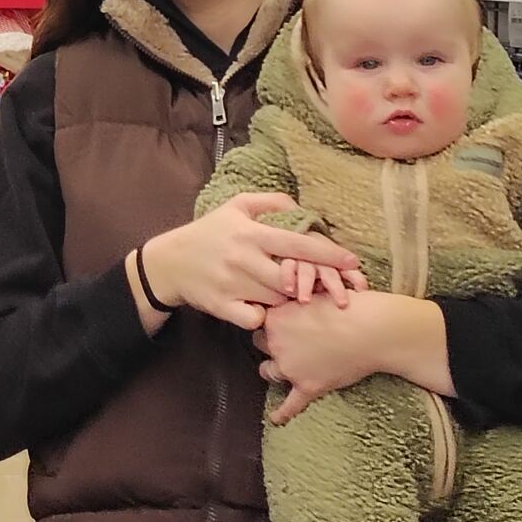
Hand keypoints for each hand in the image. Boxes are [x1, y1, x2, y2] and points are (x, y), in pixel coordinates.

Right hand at [140, 194, 362, 331]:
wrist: (169, 262)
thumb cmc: (210, 232)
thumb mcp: (237, 206)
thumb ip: (272, 202)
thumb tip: (302, 209)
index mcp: (251, 233)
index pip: (297, 244)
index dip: (328, 254)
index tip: (351, 262)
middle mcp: (243, 259)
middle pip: (291, 278)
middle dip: (309, 284)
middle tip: (320, 285)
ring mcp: (232, 284)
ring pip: (276, 300)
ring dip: (286, 299)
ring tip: (286, 293)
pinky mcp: (222, 306)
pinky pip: (254, 319)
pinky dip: (262, 317)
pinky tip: (259, 307)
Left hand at [255, 288, 442, 425]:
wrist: (372, 329)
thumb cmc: (348, 307)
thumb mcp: (314, 294)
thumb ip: (294, 303)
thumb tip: (288, 304)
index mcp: (276, 318)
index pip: (261, 321)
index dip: (271, 323)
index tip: (279, 324)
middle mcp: (277, 343)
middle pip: (261, 344)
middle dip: (271, 344)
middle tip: (286, 342)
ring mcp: (291, 367)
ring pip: (269, 371)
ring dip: (273, 370)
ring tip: (280, 372)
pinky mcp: (308, 386)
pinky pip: (290, 404)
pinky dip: (282, 413)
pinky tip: (276, 419)